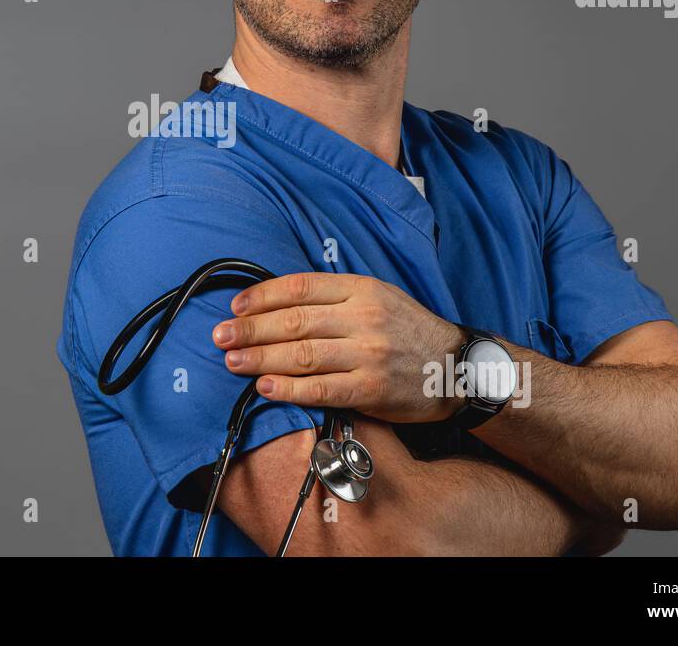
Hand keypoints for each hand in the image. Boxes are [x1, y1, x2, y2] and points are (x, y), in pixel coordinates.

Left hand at [211, 271, 467, 423]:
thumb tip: (276, 302)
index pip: (300, 287)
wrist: (456, 367)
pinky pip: (321, 389)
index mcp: (362, 288)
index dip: (262, 297)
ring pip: (302, 355)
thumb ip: (333, 296)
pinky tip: (265, 387)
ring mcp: (368, 355)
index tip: (236, 307)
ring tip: (234, 362)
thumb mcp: (377, 296)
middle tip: (221, 337)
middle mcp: (364, 318)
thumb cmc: (408, 331)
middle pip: (293, 322)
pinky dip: (289, 389)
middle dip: (250, 329)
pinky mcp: (372, 389)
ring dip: (260, 358)